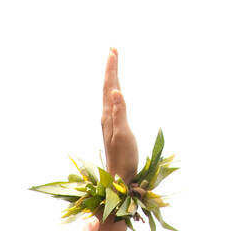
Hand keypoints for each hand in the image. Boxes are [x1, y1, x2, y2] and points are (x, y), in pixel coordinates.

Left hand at [101, 47, 137, 182]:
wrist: (118, 180)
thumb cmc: (123, 159)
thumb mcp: (122, 134)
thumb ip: (119, 112)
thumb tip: (115, 91)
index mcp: (108, 115)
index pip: (109, 86)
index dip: (111, 68)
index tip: (113, 50)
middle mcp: (106, 117)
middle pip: (107, 88)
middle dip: (110, 68)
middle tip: (113, 50)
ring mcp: (109, 123)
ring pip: (109, 95)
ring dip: (111, 79)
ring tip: (113, 65)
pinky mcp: (114, 129)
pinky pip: (113, 104)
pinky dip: (114, 93)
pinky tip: (115, 94)